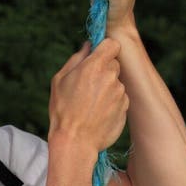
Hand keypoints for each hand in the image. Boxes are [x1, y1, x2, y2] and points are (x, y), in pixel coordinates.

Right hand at [48, 39, 128, 153]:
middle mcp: (111, 77)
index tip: (98, 57)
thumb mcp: (60, 81)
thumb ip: (76, 59)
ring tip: (91, 104)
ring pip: (117, 83)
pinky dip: (112, 103)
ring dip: (108, 88)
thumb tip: (88, 46)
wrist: (75, 142)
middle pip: (114, 64)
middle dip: (104, 70)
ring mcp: (120, 93)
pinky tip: (98, 113)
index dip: (105, 49)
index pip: (112, 44)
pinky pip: (120, 99)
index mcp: (95, 66)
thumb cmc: (63, 111)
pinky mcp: (125, 108)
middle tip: (89, 86)